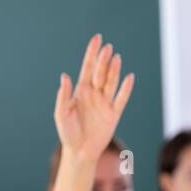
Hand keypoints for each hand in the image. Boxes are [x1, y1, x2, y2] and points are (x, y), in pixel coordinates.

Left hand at [55, 34, 134, 163]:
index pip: (87, 68)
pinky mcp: (113, 114)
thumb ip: (63, 95)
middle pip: (100, 73)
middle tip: (107, 47)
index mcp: (81, 91)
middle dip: (103, 60)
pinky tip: (129, 77)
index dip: (92, 53)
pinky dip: (125, 89)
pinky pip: (121, 99)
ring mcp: (104, 103)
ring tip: (116, 57)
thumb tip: (65, 76)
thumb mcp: (61, 114)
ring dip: (114, 70)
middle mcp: (94, 94)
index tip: (97, 38)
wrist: (80, 152)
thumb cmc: (67, 133)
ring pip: (111, 82)